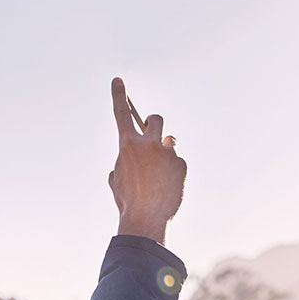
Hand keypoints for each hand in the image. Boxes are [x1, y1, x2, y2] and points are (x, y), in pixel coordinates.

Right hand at [108, 77, 185, 243]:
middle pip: (155, 119)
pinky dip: (173, 171)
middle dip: (153, 125)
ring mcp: (166, 152)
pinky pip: (177, 162)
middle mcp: (148, 144)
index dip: (119, 95)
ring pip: (170, 141)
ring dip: (166, 151)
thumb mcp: (117, 181)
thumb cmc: (128, 202)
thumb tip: (127, 163)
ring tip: (160, 173)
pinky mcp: (181, 163)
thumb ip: (122, 165)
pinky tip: (168, 187)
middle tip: (153, 137)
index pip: (120, 113)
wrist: (147, 218)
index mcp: (127, 146)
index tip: (118, 81)